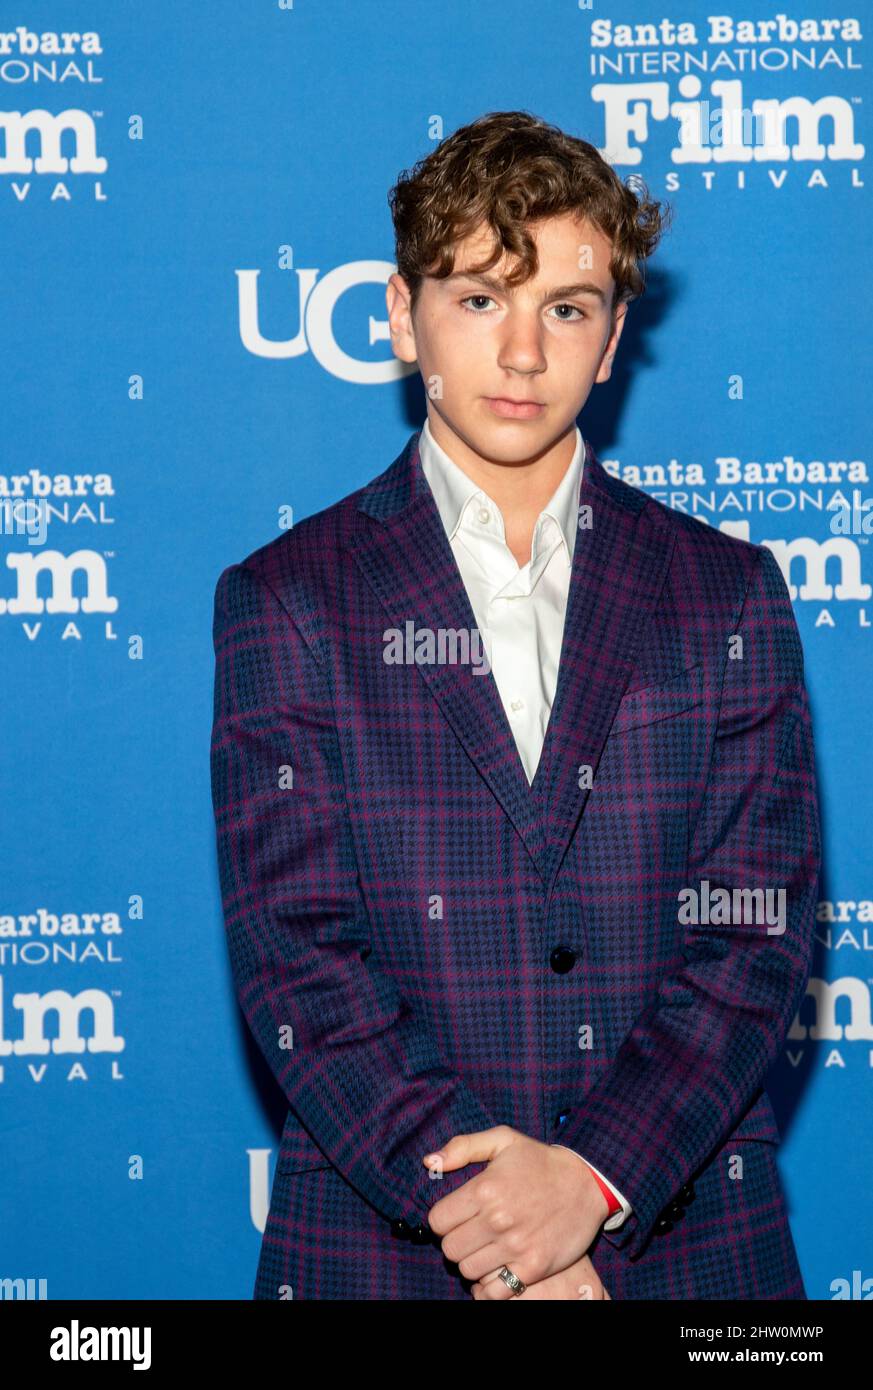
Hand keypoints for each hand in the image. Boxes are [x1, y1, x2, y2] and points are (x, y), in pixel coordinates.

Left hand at [424, 1125, 609, 1297]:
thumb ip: (462, 1147)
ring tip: (485, 1248)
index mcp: (485, 1189)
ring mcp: (516, 1246)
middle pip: (450, 1249)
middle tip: (470, 1233)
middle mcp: (497, 1220)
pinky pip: (494, 1291)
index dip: (443, 1219)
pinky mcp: (534, 1267)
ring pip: (468, 1271)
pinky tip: (495, 1269)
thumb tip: (429, 1163)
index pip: (437, 1221)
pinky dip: (489, 1285)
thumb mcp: (503, 1139)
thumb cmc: (540, 1160)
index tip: (456, 1215)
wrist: (587, 1183)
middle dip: (455, 1241)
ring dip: (472, 1261)